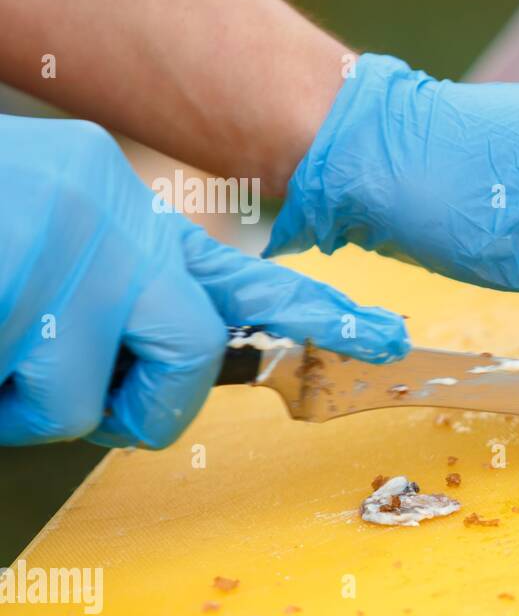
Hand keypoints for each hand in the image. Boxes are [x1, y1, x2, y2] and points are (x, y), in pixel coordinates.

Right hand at [0, 115, 408, 447]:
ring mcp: (68, 241)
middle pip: (191, 350)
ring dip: (27, 402)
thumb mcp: (45, 255)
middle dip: (138, 402)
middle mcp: (109, 214)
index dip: (314, 310)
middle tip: (56, 383)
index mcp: (116, 212)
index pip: (241, 268)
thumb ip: (114, 300)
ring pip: (93, 392)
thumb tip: (155, 372)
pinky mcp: (22, 275)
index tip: (385, 335)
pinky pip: (32, 393)